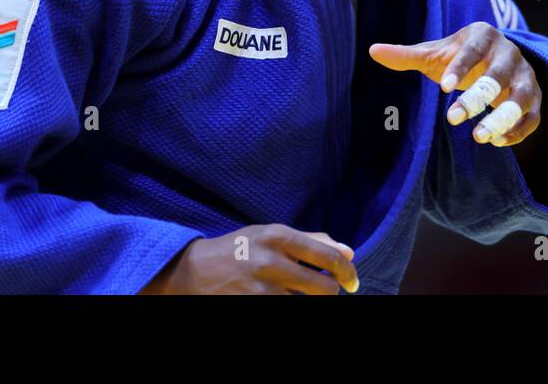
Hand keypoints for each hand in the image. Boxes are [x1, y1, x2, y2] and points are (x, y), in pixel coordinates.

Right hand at [139, 224, 358, 293]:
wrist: (195, 270)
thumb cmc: (240, 248)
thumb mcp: (271, 234)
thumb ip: (311, 240)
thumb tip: (348, 251)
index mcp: (278, 236)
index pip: (328, 255)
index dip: (347, 271)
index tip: (352, 281)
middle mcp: (270, 260)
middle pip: (323, 287)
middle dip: (332, 292)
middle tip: (327, 291)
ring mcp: (260, 288)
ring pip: (307, 304)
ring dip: (312, 303)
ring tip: (303, 295)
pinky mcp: (253, 305)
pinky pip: (288, 311)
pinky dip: (294, 307)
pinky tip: (287, 300)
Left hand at [369, 22, 541, 146]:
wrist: (494, 59)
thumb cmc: (459, 56)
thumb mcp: (433, 54)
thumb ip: (407, 55)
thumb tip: (372, 50)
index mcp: (484, 36)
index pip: (474, 49)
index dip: (460, 67)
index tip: (442, 87)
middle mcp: (509, 53)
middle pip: (498, 74)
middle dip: (477, 97)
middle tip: (452, 119)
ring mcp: (525, 75)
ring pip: (521, 96)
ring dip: (503, 117)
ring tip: (479, 137)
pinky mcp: (535, 98)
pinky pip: (532, 116)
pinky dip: (519, 130)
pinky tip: (497, 142)